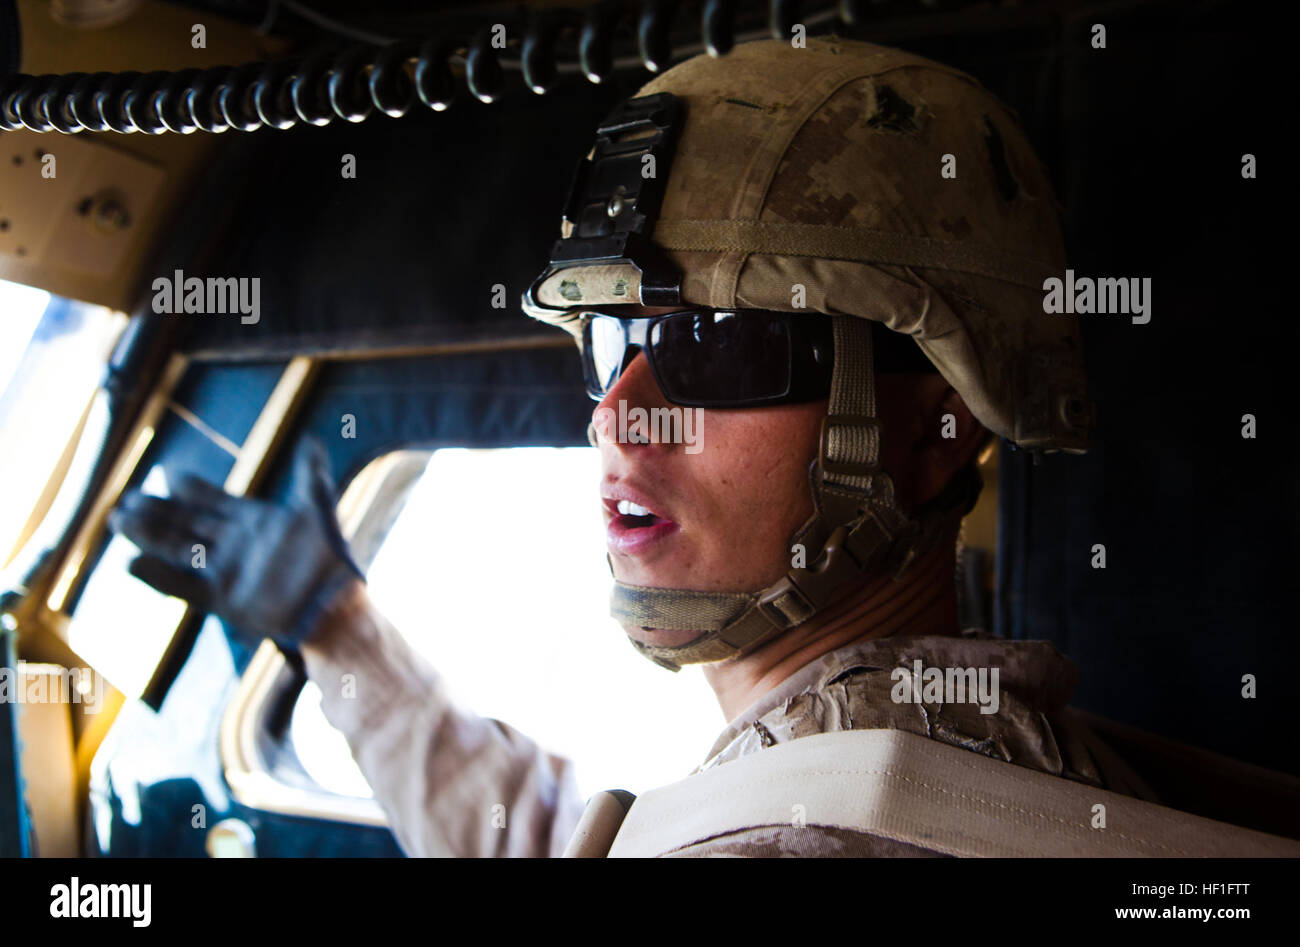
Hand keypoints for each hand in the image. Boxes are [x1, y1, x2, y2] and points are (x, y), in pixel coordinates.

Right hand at [108, 438, 363, 651]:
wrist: (331, 604)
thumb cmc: (328, 557)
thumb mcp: (317, 509)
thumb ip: (309, 475)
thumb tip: (312, 439)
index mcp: (253, 521)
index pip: (213, 500)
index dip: (191, 489)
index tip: (168, 473)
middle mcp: (234, 545)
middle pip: (187, 524)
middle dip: (156, 512)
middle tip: (126, 499)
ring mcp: (226, 572)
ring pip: (178, 549)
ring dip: (149, 536)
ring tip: (118, 520)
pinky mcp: (223, 600)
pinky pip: (184, 587)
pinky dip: (158, 576)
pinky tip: (131, 563)